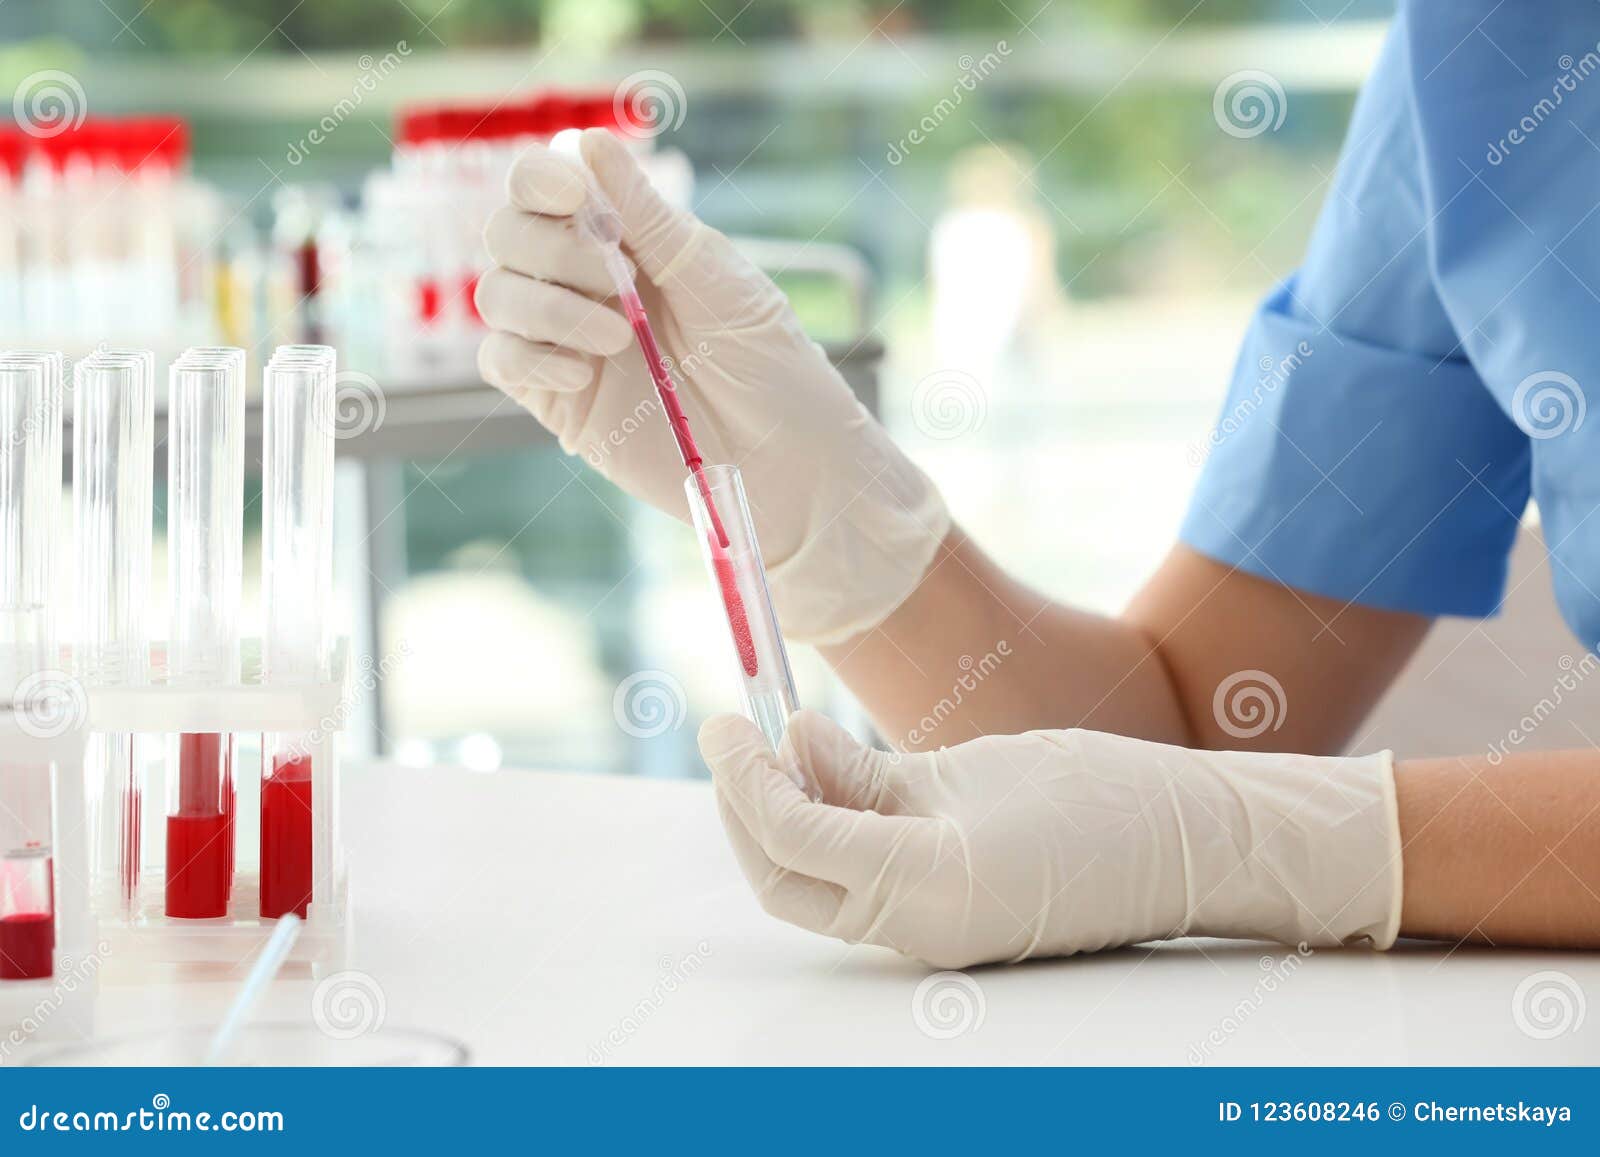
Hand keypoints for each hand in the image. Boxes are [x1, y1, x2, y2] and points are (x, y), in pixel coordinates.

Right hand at [475, 129, 948, 643]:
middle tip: (614, 279)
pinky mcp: (558, 399)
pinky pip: (500, 359)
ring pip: (495, 294)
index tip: (577, 197)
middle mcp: (586, 283)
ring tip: (616, 340)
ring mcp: (566, 340)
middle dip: (549, 247)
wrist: (787, 467)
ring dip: (545, 305)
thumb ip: (649, 217)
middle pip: (507, 233)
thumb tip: (588, 141)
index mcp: (629, 239)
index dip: (541, 178)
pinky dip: (529, 355)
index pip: (548, 186)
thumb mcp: (716, 281)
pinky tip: (585, 373)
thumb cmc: (771, 366)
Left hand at [699, 710, 1400, 967]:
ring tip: (781, 731)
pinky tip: (829, 755)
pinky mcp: (949, 896)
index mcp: (927, 894)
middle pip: (788, 878)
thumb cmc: (1104, 801)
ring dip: (787, 806)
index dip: (744, 780)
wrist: (1198, 841)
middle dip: (745, 808)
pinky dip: (835, 812)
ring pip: (821, 873)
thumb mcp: (971, 772)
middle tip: (729, 735)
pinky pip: (866, 861)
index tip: (722, 721)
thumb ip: (870, 772)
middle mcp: (918, 922)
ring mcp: (932, 917)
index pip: (796, 843)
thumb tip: (793, 746)